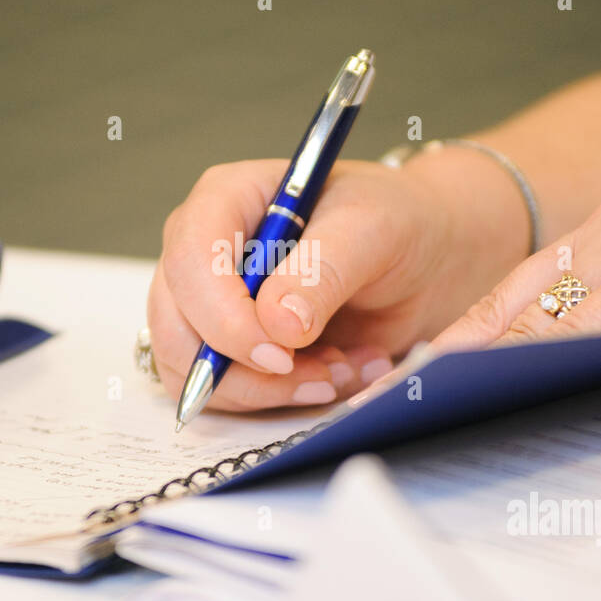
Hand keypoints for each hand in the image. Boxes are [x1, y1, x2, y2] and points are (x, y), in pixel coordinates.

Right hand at [147, 148, 529, 410]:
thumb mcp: (373, 230)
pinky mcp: (228, 347)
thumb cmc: (396, 222)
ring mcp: (210, 303)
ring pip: (193, 373)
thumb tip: (276, 323)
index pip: (190, 261)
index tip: (279, 354)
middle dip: (244, 370)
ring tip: (337, 370)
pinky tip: (330, 375)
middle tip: (315, 376)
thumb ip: (322, 269)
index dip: (223, 317)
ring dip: (267, 391)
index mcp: (227, 200)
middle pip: (176, 327)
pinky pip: (225, 394)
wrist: (423, 259)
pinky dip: (278, 400)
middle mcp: (204, 252)